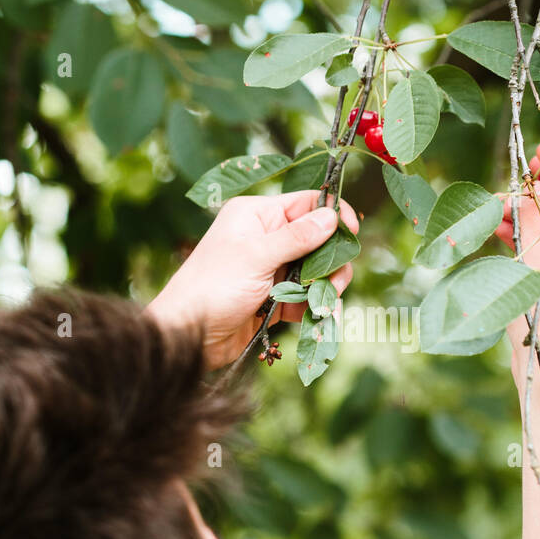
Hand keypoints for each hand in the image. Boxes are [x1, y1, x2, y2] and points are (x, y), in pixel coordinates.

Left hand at [148, 190, 359, 367]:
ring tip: (325, 304)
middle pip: (318, 240)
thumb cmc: (212, 287)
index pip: (306, 203)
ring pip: (315, 271)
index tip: (353, 233)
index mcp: (256, 216)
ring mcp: (270, 269)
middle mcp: (265, 238)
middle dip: (331, 260)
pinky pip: (305, 297)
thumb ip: (297, 237)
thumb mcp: (257, 256)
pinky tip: (319, 317)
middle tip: (335, 280)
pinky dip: (314, 306)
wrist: (187, 335)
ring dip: (325, 287)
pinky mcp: (273, 298)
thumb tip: (331, 216)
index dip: (333, 215)